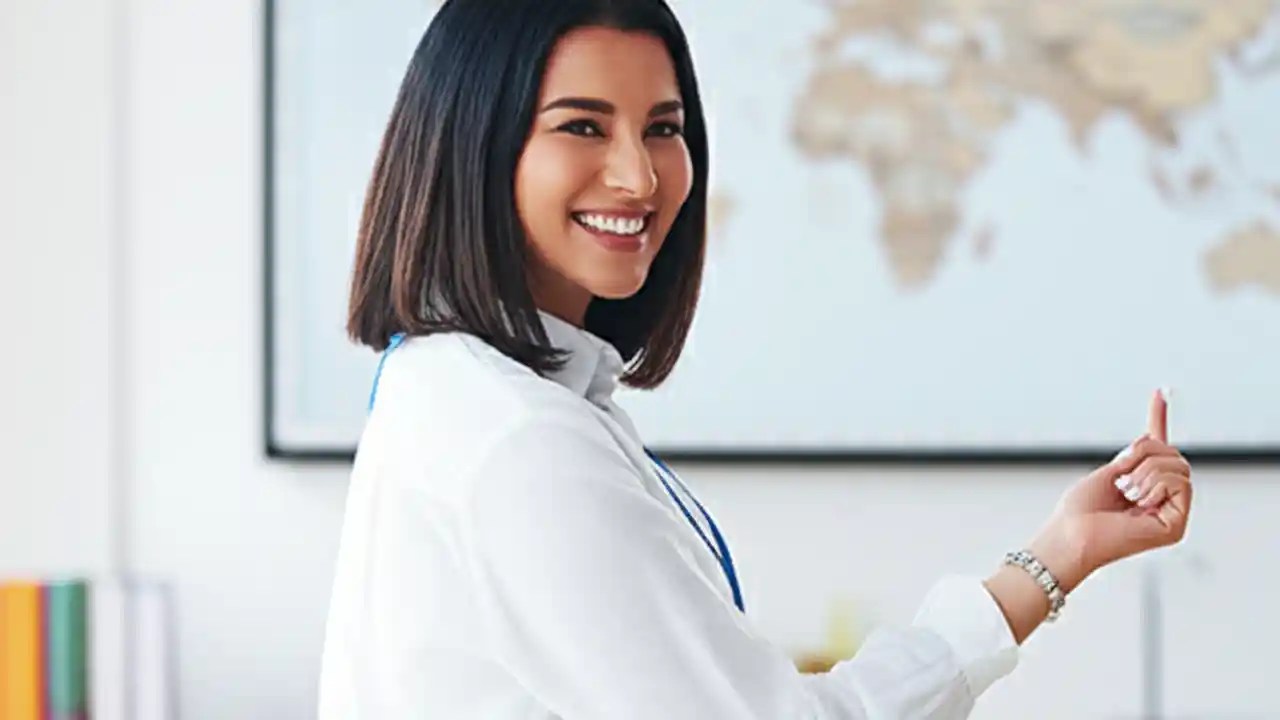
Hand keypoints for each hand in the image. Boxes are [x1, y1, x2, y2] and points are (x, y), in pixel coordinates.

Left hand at [1029, 389, 1193, 592]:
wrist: (1071, 536)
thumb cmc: (1079, 512)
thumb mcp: (1108, 472)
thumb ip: (1133, 457)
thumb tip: (1149, 435)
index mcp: (1143, 487)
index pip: (1157, 449)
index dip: (1158, 419)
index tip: (1160, 392)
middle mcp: (1161, 500)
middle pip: (1173, 455)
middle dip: (1145, 453)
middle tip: (1122, 472)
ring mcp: (1171, 513)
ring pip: (1178, 466)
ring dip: (1146, 471)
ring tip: (1125, 491)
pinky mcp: (1176, 525)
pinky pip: (1180, 483)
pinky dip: (1155, 484)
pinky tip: (1137, 500)